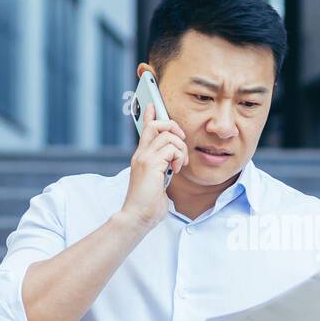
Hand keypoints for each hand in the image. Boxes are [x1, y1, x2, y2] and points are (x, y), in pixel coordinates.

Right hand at [121, 102, 187, 230]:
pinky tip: (176, 170)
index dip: (149, 114)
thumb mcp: (157, 181)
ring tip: (179, 164)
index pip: (145, 129)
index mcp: (141, 157)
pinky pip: (172, 149)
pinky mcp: (151, 164)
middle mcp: (141, 154)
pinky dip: (179, 157)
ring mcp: (145, 158)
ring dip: (181, 148)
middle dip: (173, 126)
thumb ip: (162, 168)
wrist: (138, 216)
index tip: (152, 104)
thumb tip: (172, 163)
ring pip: (168, 136)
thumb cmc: (148, 203)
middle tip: (181, 141)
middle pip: (156, 124)